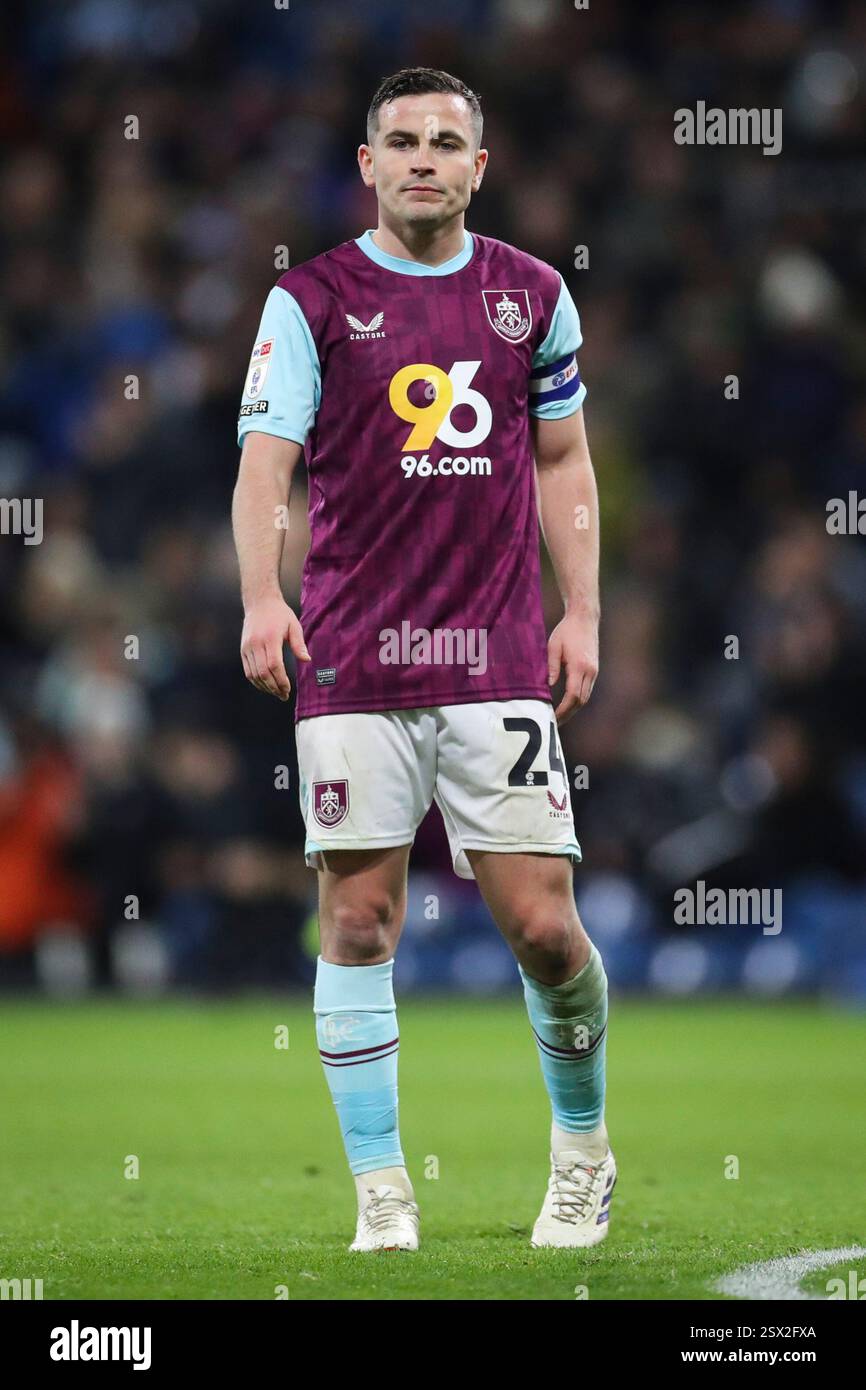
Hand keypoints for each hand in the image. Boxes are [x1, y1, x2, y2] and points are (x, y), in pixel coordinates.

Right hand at [240, 595, 309, 699]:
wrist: (260, 602)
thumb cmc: (280, 614)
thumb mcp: (294, 625)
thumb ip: (299, 644)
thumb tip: (307, 660)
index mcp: (270, 638)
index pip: (274, 665)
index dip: (281, 680)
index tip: (288, 689)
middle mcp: (256, 644)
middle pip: (263, 673)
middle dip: (274, 687)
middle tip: (284, 695)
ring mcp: (247, 647)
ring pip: (254, 674)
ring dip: (265, 687)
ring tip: (276, 693)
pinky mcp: (243, 650)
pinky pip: (248, 671)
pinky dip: (256, 681)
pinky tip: (266, 686)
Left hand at [547, 611, 598, 725]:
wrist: (584, 618)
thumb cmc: (566, 630)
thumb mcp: (553, 646)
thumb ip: (551, 667)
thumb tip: (548, 686)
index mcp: (579, 666)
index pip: (572, 695)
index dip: (563, 709)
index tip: (553, 717)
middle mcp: (590, 671)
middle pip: (581, 700)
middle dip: (568, 714)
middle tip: (555, 723)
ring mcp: (594, 671)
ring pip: (585, 697)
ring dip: (574, 709)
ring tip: (560, 718)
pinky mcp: (594, 669)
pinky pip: (587, 690)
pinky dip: (578, 700)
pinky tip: (568, 705)